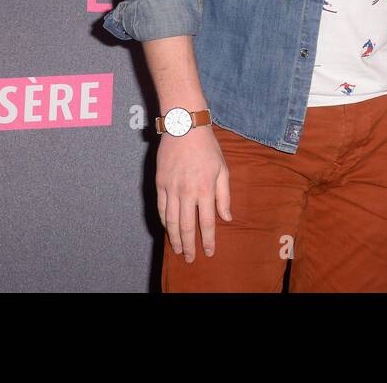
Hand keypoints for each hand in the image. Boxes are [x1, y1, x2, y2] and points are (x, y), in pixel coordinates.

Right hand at [156, 126, 230, 262]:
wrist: (184, 127)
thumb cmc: (207, 148)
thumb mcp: (222, 169)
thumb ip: (224, 195)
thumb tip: (226, 218)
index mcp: (205, 189)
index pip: (207, 222)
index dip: (208, 240)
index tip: (209, 252)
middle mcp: (186, 192)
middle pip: (187, 227)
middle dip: (188, 245)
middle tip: (189, 258)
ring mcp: (171, 188)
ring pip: (171, 221)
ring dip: (174, 238)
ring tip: (177, 250)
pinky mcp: (159, 183)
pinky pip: (161, 208)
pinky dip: (164, 222)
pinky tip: (168, 229)